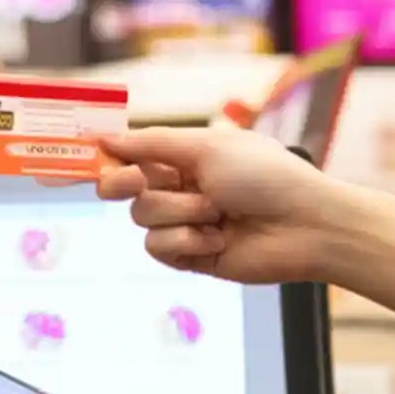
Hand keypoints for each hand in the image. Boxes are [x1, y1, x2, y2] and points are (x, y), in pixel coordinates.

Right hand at [97, 128, 338, 283]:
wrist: (305, 225)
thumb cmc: (265, 176)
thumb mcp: (207, 147)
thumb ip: (153, 144)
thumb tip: (107, 138)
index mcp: (188, 155)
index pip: (134, 153)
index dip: (109, 156)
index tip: (89, 155)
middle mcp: (183, 187)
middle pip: (126, 187)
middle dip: (127, 183)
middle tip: (137, 181)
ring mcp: (187, 222)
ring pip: (143, 218)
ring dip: (179, 212)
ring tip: (218, 212)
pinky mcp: (192, 255)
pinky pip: (159, 248)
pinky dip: (186, 241)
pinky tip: (218, 239)